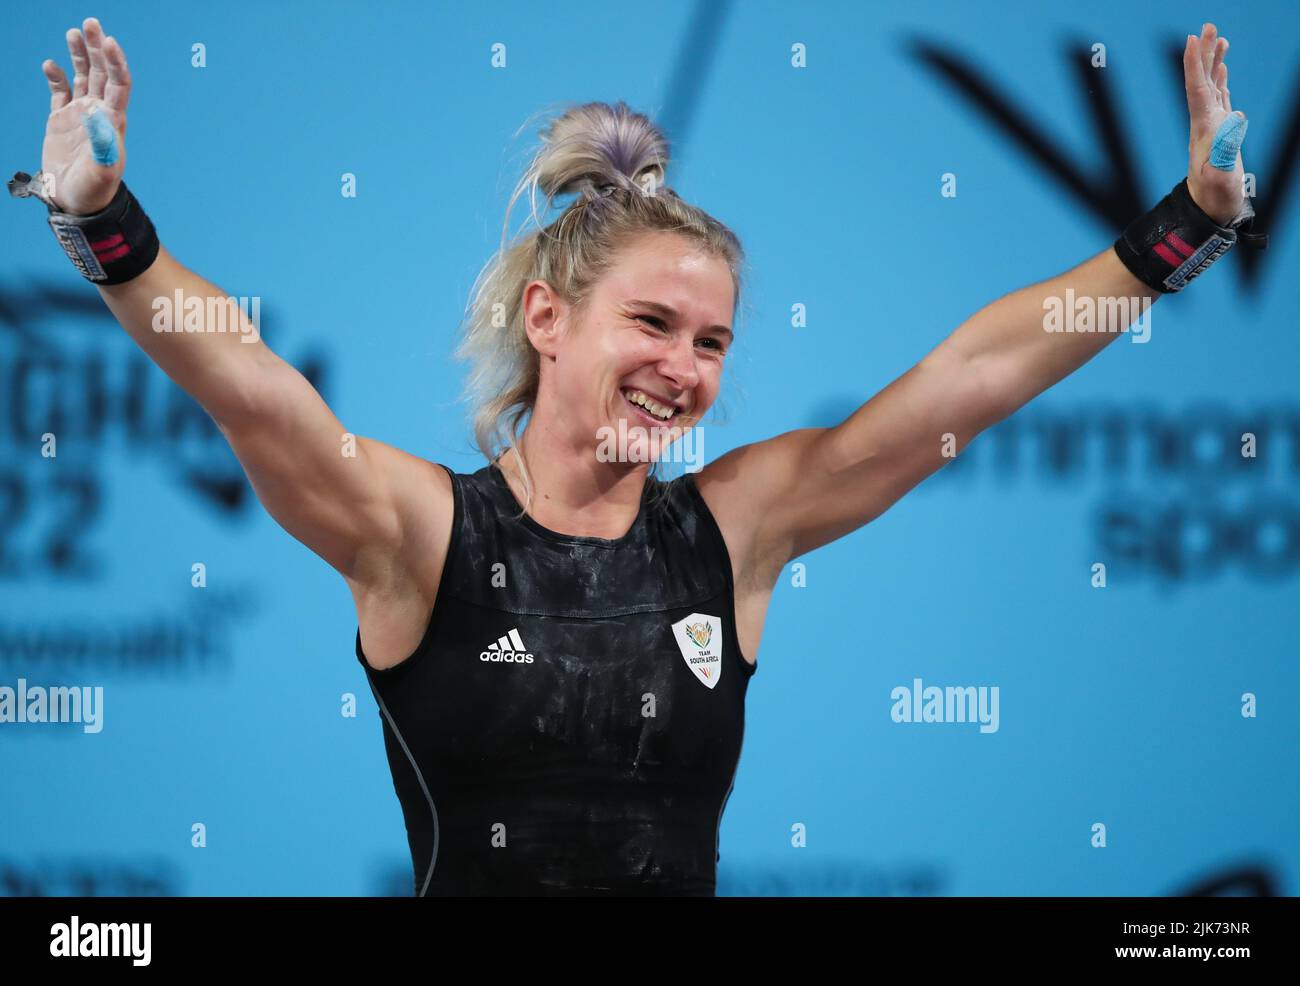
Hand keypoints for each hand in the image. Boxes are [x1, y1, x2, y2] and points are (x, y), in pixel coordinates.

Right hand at [38, 17, 131, 214]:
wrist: (75, 203)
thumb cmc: (93, 191)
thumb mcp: (102, 172)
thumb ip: (103, 145)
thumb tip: (98, 115)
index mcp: (113, 121)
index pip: (119, 84)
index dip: (115, 62)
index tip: (108, 42)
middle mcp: (99, 113)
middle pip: (101, 73)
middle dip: (97, 48)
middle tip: (90, 22)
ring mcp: (80, 115)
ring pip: (82, 77)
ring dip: (79, 55)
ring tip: (72, 32)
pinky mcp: (61, 120)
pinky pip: (60, 91)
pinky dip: (56, 77)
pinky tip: (50, 65)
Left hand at [1183, 22, 1247, 225]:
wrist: (1208, 211)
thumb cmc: (1215, 199)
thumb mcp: (1221, 180)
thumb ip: (1226, 153)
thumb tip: (1234, 119)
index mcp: (1203, 130)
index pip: (1196, 90)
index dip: (1193, 65)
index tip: (1192, 40)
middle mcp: (1204, 123)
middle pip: (1201, 82)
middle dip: (1203, 54)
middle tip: (1207, 26)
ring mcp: (1211, 126)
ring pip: (1210, 86)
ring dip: (1212, 62)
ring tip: (1217, 38)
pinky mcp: (1219, 132)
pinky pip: (1219, 98)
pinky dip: (1220, 80)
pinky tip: (1221, 68)